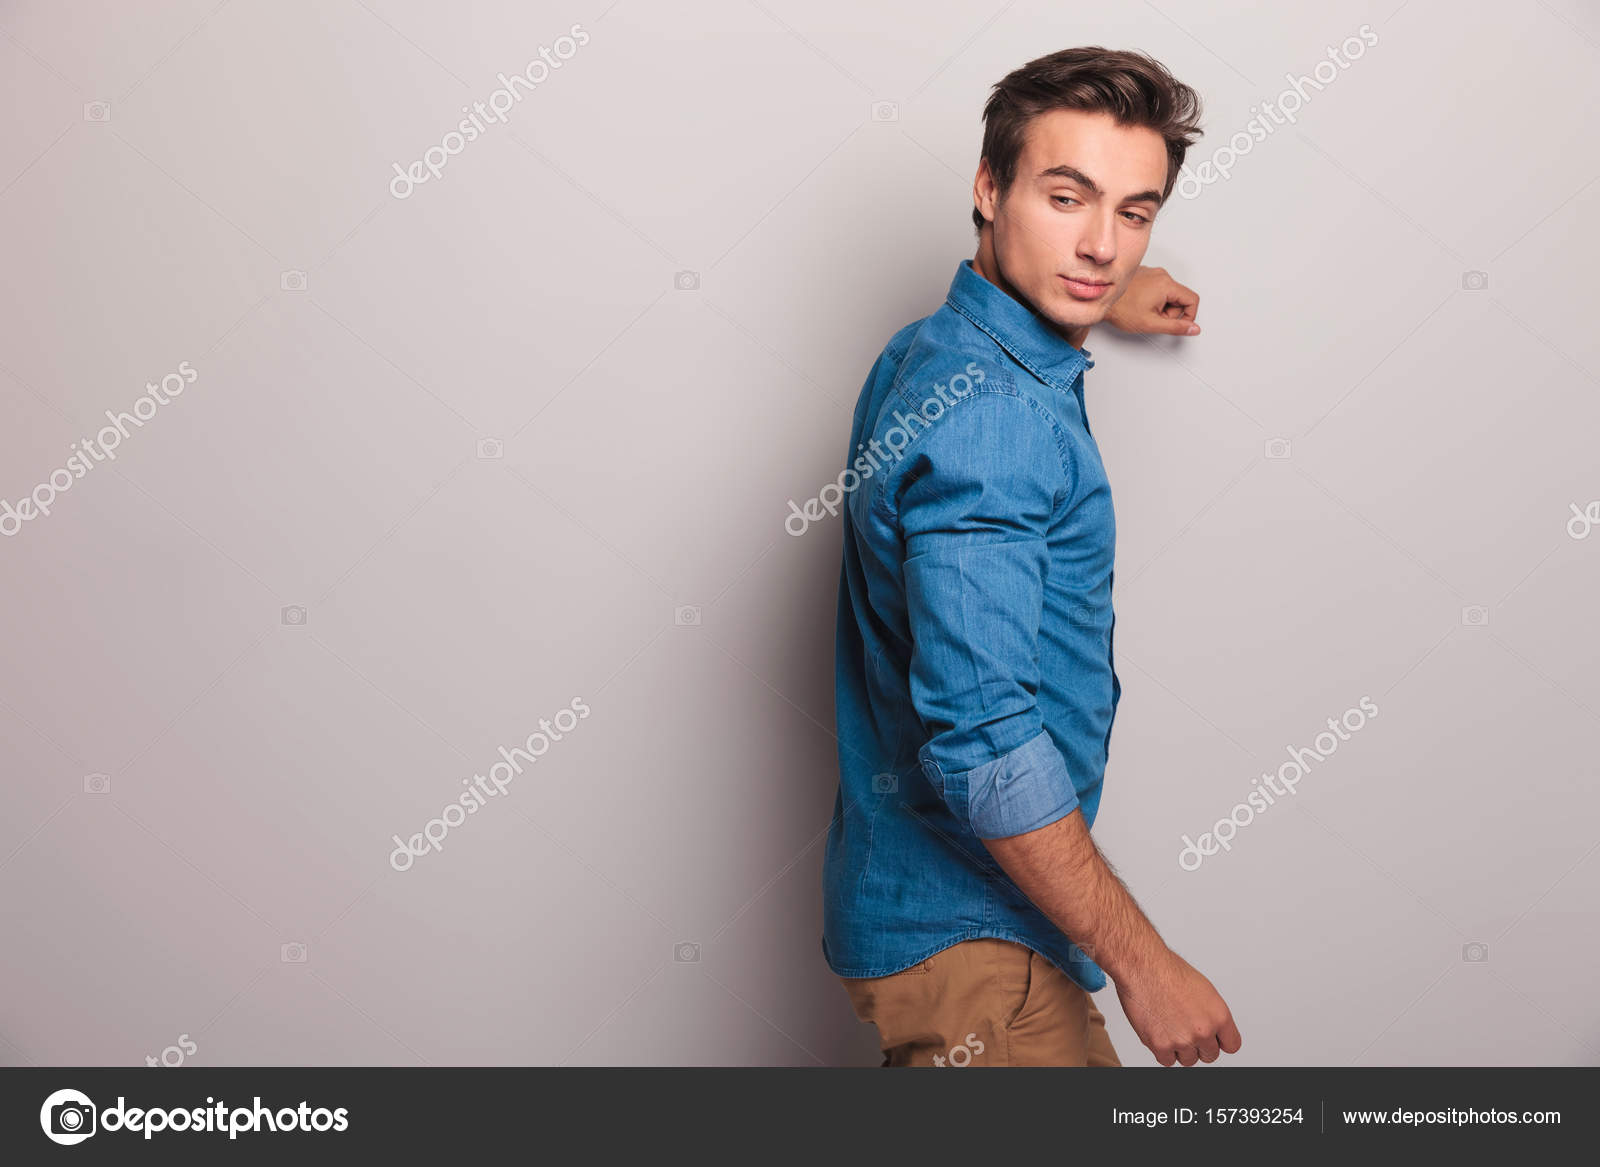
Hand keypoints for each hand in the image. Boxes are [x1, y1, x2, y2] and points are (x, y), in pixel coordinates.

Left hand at [1106, 266, 1200, 335]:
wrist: (1100, 300)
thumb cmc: (1120, 309)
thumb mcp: (1151, 323)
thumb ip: (1176, 327)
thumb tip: (1194, 328)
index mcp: (1166, 284)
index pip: (1192, 299)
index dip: (1189, 316)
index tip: (1178, 325)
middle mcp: (1161, 275)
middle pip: (1180, 298)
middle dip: (1170, 312)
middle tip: (1153, 319)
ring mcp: (1152, 273)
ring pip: (1169, 294)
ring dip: (1161, 306)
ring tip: (1143, 311)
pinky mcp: (1144, 275)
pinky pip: (1158, 288)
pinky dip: (1153, 299)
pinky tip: (1138, 304)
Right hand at [1113, 946, 1241, 1065]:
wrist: (1142, 967)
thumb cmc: (1168, 971)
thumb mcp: (1203, 989)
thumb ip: (1211, 1015)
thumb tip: (1212, 1030)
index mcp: (1219, 1016)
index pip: (1231, 1045)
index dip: (1220, 1041)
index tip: (1213, 1039)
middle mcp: (1204, 1030)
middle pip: (1210, 1055)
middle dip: (1199, 1045)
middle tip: (1184, 1028)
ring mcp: (1182, 1040)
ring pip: (1188, 1060)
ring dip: (1179, 1048)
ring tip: (1169, 1025)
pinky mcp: (1160, 1045)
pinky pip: (1167, 1061)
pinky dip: (1162, 1050)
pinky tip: (1159, 1031)